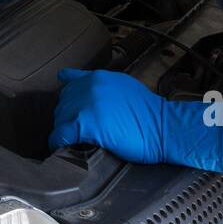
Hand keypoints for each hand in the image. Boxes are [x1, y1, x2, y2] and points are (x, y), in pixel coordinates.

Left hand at [48, 69, 222, 172]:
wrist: (164, 127)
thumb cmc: (149, 112)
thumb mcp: (123, 85)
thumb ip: (101, 84)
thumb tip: (80, 84)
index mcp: (98, 77)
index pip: (69, 85)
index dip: (70, 102)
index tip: (72, 112)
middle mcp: (90, 87)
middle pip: (63, 103)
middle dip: (67, 117)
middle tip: (75, 130)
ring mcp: (87, 105)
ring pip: (60, 117)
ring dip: (64, 129)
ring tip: (71, 139)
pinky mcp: (87, 124)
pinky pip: (61, 133)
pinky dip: (57, 141)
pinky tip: (60, 146)